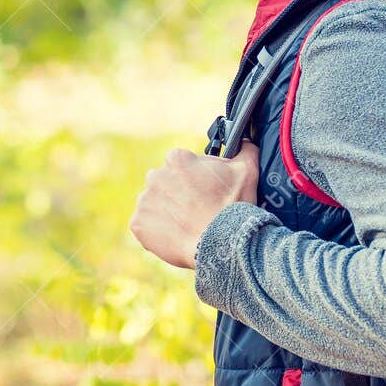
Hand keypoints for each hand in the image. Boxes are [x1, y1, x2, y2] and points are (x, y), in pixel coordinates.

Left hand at [129, 141, 259, 269]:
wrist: (222, 243)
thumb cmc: (234, 206)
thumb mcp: (247, 170)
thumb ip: (245, 149)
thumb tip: (245, 141)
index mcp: (177, 158)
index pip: (180, 164)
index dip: (193, 178)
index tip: (204, 191)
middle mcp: (155, 175)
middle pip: (165, 183)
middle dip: (177, 194)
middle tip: (196, 210)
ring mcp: (144, 201)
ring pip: (154, 204)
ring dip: (166, 212)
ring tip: (187, 226)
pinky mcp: (138, 224)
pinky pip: (145, 226)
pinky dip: (156, 232)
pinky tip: (176, 237)